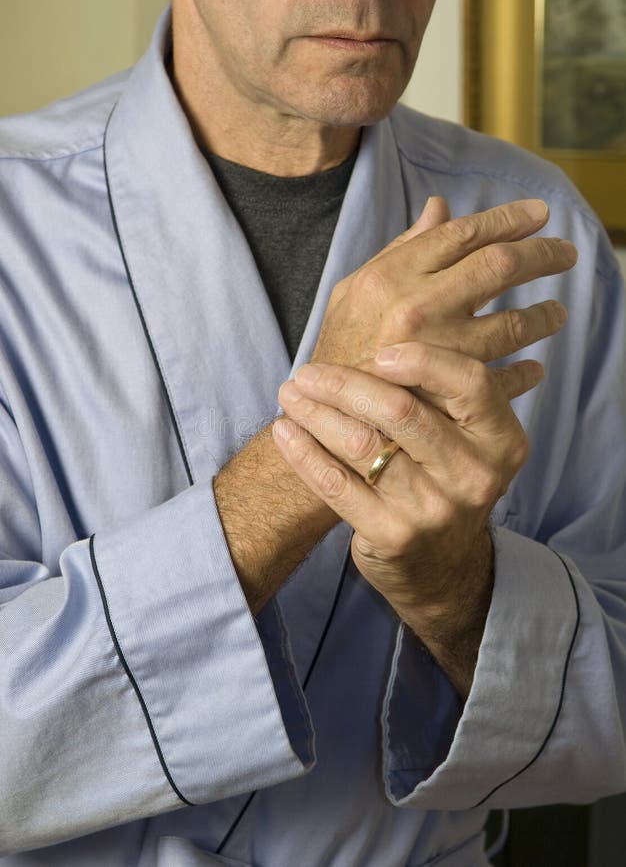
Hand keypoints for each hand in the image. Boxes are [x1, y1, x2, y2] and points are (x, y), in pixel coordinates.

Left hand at [273, 341, 550, 696]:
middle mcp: (474, 475)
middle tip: (307, 369)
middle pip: (402, 410)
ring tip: (290, 392)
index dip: (420, 359)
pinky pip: (337, 484)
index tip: (377, 351)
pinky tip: (286, 430)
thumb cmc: (445, 481)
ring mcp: (434, 510)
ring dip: (316, 412)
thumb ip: (445, 393)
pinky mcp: (394, 536)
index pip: (469, 382)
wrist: (443, 568)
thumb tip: (402, 319)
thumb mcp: (469, 440)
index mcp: (501, 441)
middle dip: (344, 383)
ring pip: (362, 445)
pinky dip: (304, 452)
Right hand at [312, 197, 575, 368]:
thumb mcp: (356, 289)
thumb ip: (402, 249)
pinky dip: (525, 374)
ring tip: (556, 313)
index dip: (508, 219)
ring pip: (513, 323)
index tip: (539, 215)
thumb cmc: (340, 347)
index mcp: (392, 275)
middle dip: (542, 254)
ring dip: (545, 315)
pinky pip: (503, 379)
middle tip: (565, 253)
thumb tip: (440, 208)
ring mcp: (436, 351)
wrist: (321, 414)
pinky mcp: (446, 392)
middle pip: (499, 266)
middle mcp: (417, 306)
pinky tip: (534, 369)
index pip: (464, 234)